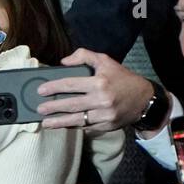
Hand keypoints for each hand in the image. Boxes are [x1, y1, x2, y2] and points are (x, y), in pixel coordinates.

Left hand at [37, 49, 155, 133]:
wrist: (144, 100)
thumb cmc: (122, 78)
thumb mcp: (106, 61)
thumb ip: (84, 56)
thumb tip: (64, 62)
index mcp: (100, 82)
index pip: (72, 84)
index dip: (55, 87)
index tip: (41, 90)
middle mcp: (102, 100)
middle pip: (72, 105)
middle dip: (53, 107)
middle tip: (39, 109)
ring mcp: (104, 116)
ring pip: (77, 120)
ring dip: (59, 122)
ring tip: (45, 122)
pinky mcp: (105, 126)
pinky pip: (85, 127)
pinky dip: (73, 126)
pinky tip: (62, 125)